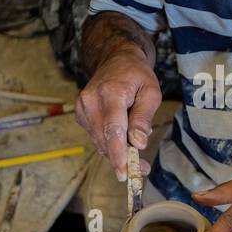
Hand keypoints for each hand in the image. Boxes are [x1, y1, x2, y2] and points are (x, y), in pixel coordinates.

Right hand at [75, 45, 161, 180]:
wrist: (116, 60)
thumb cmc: (136, 76)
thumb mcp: (151, 92)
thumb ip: (143, 117)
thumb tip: (138, 142)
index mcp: (110, 93)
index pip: (112, 129)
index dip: (118, 153)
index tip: (125, 172)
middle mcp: (91, 101)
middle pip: (104, 139)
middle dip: (122, 159)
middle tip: (141, 170)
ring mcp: (82, 107)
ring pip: (99, 141)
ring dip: (116, 153)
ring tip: (136, 158)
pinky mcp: (80, 114)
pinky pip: (96, 136)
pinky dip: (109, 143)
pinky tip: (123, 141)